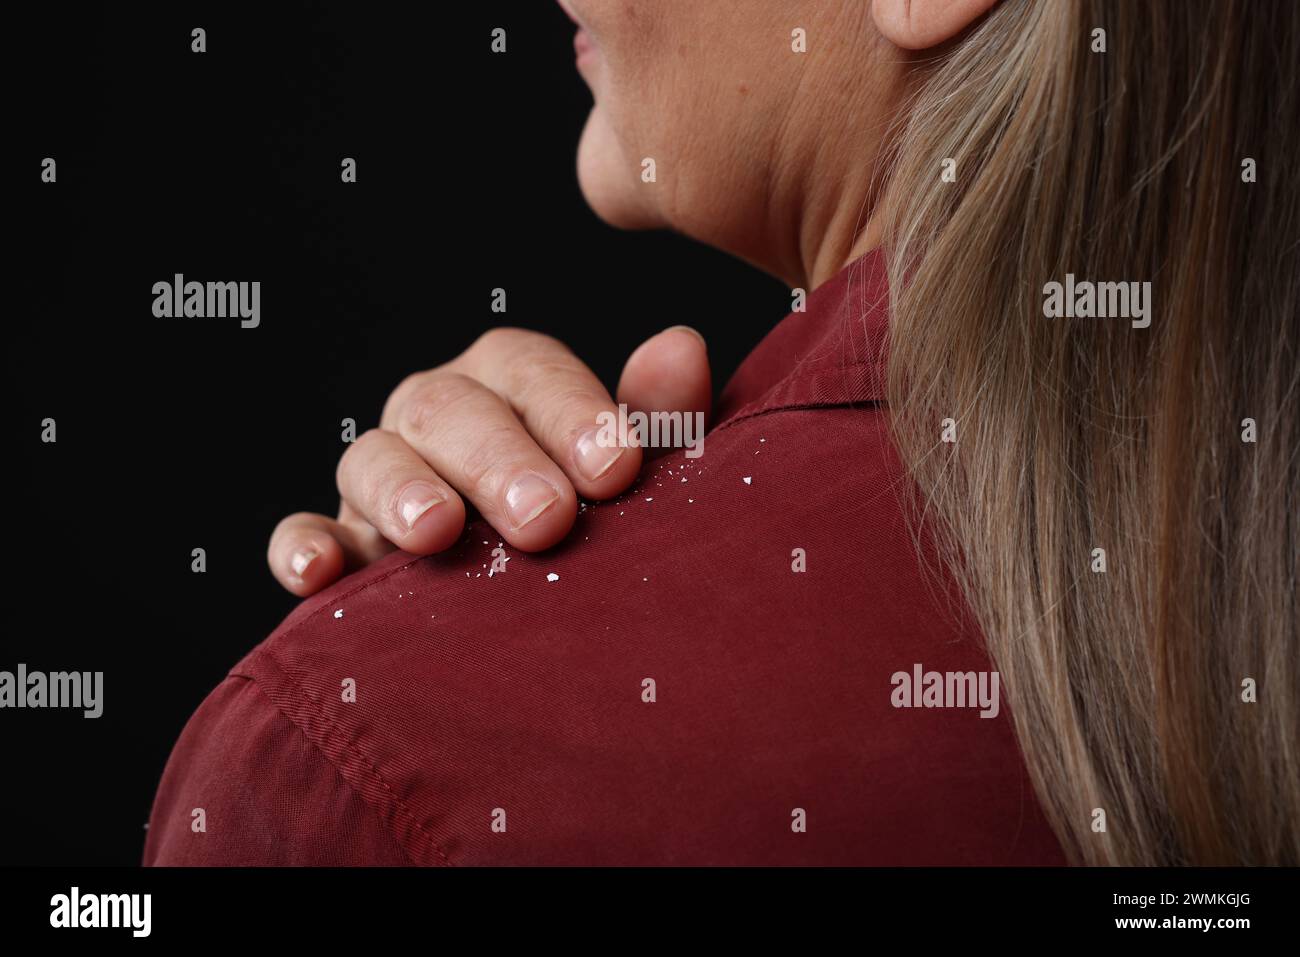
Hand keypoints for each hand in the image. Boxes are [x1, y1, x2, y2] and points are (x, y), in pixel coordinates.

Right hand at [267, 326, 710, 595]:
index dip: (570, 410)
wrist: (547, 612)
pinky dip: (302, 546)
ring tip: (439, 532)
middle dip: (496, 460)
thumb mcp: (630, 472)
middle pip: (447, 410)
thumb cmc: (598, 520)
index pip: (528, 371)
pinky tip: (319, 573)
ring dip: (402, 491)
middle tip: (545, 518)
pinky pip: (304, 534)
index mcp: (512, 387)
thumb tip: (682, 348)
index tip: (617, 466)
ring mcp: (382, 482)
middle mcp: (440, 419)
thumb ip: (654, 419)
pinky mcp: (342, 547)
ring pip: (369, 459)